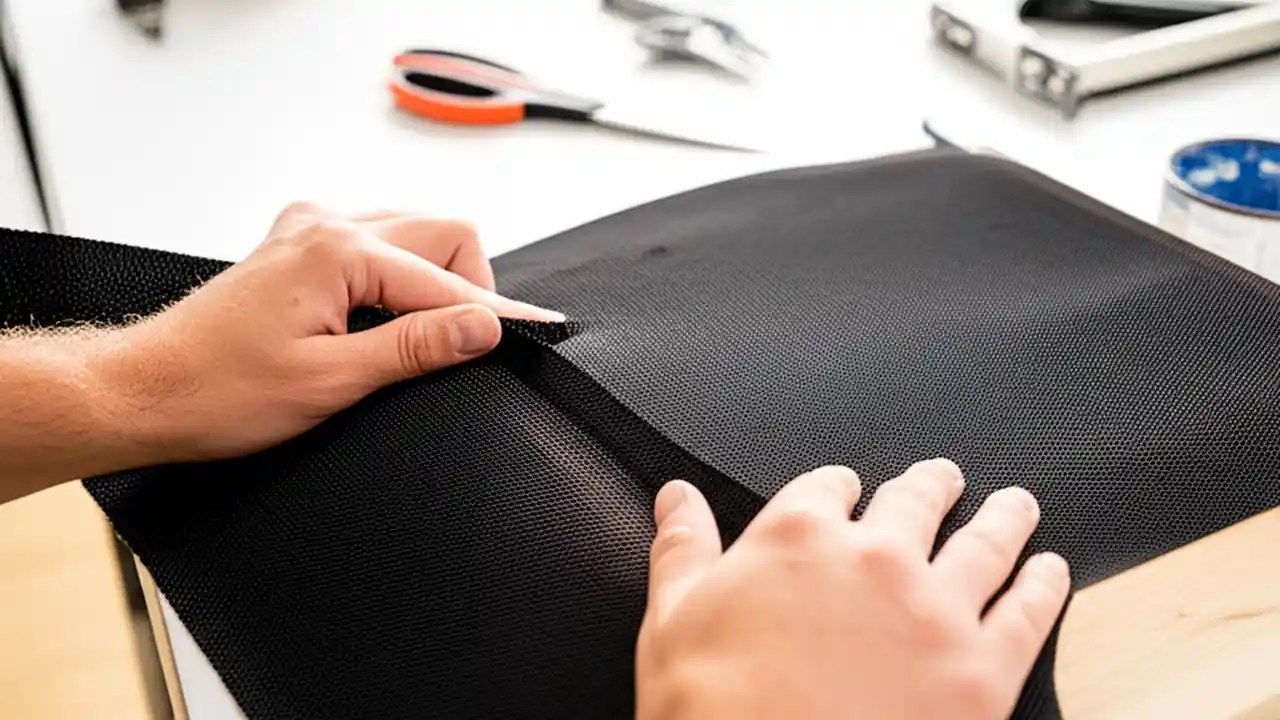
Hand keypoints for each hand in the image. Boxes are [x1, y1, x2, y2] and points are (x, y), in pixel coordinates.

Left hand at [91, 202, 560, 463]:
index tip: (545, 332)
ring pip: (414, 232)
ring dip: (437, 279)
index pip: (449, 282)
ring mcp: (311, 229)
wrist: (144, 390)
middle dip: (471, 288)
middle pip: (443, 234)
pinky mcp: (299, 245)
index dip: (498, 315)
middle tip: (473, 347)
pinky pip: (378, 239)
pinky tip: (392, 315)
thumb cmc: (219, 393)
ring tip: (431, 337)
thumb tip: (484, 327)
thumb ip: (415, 346)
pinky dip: (401, 273)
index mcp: (338, 251)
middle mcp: (327, 224)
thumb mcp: (331, 381)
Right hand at [636, 460, 1069, 719]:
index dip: (840, 486)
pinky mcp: (984, 670)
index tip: (849, 489)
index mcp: (799, 536)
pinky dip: (1044, 585)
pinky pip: (1028, 612)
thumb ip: (683, 548)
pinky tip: (1051, 570)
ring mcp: (937, 610)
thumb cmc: (709, 711)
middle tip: (943, 478)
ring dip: (1004, 516)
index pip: (828, 487)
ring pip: (985, 542)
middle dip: (930, 486)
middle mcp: (876, 557)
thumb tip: (676, 496)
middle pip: (914, 500)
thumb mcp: (672, 619)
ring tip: (1017, 503)